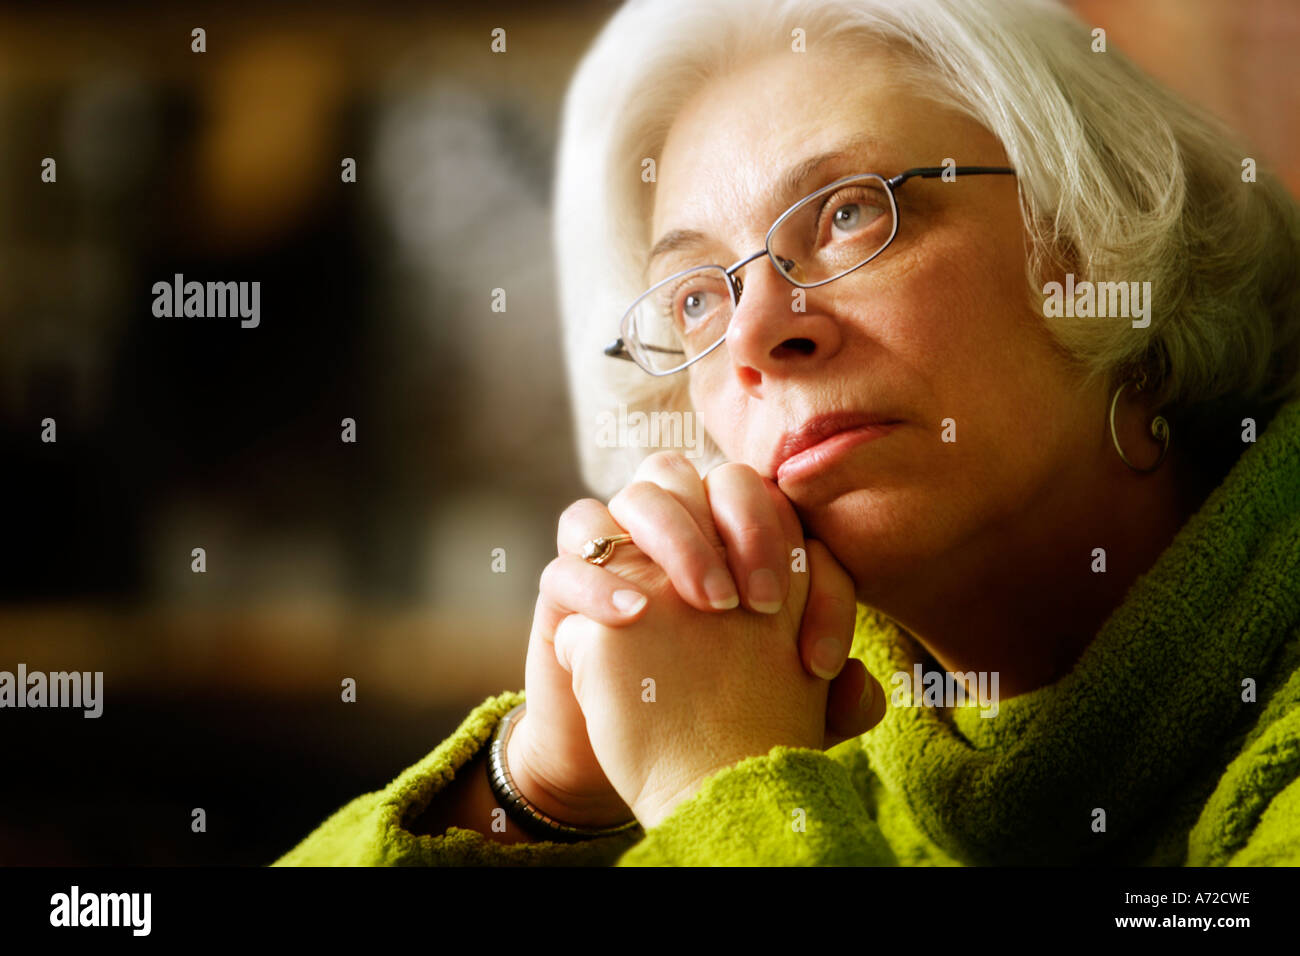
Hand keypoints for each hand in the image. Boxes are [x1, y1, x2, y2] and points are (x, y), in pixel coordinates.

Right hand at [546, 455, 885, 826]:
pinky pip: (570, 559)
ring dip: (678, 538)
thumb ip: (830, 699)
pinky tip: (636, 616)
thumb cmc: (715, 718)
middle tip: (759, 604)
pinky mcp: (562, 590)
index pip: (766, 498)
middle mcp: (671, 527)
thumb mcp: (781, 711)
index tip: (815, 646)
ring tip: (708, 604)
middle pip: (698, 474)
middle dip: (738, 526)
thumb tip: (865, 689)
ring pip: (637, 496)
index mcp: (726, 533)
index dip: (795, 549)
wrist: (631, 759)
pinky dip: (601, 580)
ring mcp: (613, 551)